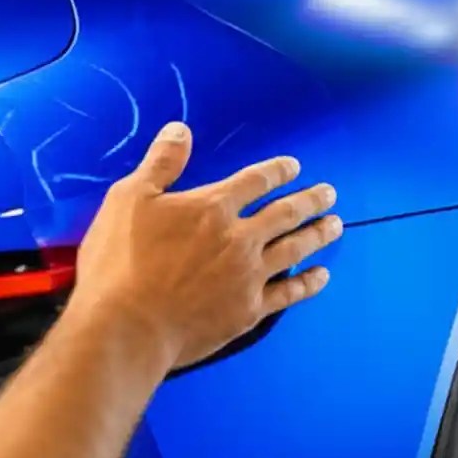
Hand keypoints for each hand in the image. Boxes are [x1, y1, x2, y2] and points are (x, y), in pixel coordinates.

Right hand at [66, 122, 340, 369]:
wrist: (127, 327)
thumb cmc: (120, 262)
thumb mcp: (129, 199)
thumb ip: (160, 163)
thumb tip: (181, 130)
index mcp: (212, 207)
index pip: (255, 181)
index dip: (277, 171)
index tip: (294, 166)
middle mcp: (239, 238)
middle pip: (285, 213)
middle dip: (310, 200)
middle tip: (330, 194)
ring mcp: (248, 276)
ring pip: (294, 249)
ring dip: (318, 235)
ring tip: (336, 225)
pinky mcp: (248, 311)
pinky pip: (288, 294)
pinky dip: (309, 284)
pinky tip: (322, 277)